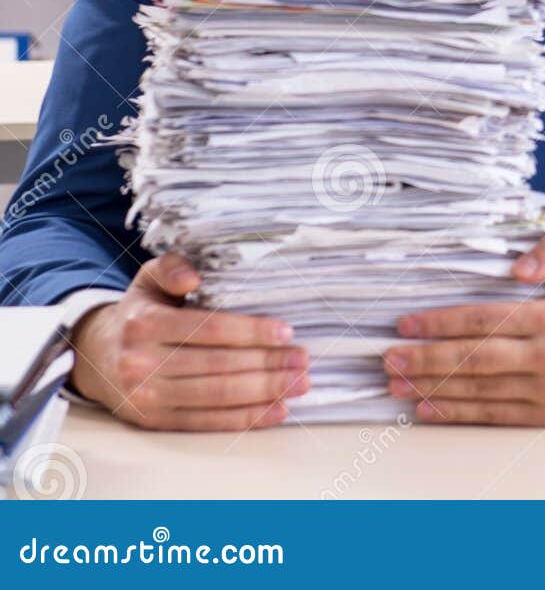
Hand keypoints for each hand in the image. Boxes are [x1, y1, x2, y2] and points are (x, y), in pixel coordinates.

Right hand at [68, 254, 308, 430]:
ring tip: (299, 384)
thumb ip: (171, 267)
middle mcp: (143, 364)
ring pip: (215, 397)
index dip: (250, 331)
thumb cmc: (138, 311)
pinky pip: (205, 422)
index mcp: (145, 324)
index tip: (287, 331)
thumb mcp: (147, 278)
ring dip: (264, 393)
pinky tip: (275, 411)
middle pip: (217, 367)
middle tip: (304, 361)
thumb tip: (194, 277)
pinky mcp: (154, 422)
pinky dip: (244, 419)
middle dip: (267, 365)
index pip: (208, 329)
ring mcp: (147, 398)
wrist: (93, 355)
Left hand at [384, 236, 544, 425]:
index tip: (405, 323)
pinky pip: (494, 415)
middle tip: (387, 358)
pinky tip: (427, 407)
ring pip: (478, 390)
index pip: (483, 319)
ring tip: (396, 383)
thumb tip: (514, 267)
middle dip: (425, 358)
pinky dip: (456, 412)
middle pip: (473, 359)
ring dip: (431, 387)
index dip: (440, 322)